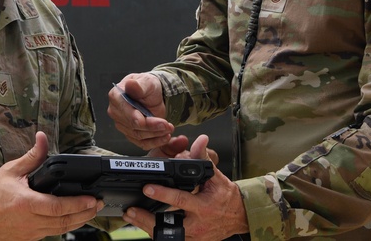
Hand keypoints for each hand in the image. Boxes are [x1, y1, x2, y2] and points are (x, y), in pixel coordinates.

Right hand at [0, 131, 101, 240]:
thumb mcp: (11, 170)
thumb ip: (32, 156)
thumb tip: (42, 137)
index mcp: (26, 204)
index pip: (58, 207)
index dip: (78, 204)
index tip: (92, 199)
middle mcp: (30, 222)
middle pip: (64, 222)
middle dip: (85, 214)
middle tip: (98, 204)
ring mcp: (30, 233)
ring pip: (59, 230)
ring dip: (78, 222)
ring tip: (90, 211)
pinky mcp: (28, 239)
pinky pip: (50, 234)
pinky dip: (63, 226)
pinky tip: (72, 218)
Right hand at [107, 73, 174, 150]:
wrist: (154, 95)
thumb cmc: (147, 86)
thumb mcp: (146, 81)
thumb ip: (139, 86)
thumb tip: (130, 85)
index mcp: (116, 97)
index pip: (124, 111)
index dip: (134, 117)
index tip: (144, 121)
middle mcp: (117, 112)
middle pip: (132, 126)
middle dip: (151, 127)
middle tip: (167, 125)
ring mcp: (123, 125)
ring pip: (139, 136)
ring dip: (156, 134)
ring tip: (169, 128)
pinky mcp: (131, 134)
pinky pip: (142, 143)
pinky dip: (155, 142)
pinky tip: (165, 137)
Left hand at [123, 137, 246, 240]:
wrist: (239, 217)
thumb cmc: (226, 197)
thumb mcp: (217, 177)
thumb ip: (204, 159)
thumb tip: (200, 139)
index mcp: (204, 207)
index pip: (180, 200)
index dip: (163, 194)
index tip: (147, 188)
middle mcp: (197, 224)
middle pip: (167, 225)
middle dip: (147, 219)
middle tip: (131, 210)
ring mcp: (193, 237)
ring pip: (165, 235)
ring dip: (146, 226)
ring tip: (131, 215)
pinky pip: (170, 238)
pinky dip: (156, 231)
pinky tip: (143, 224)